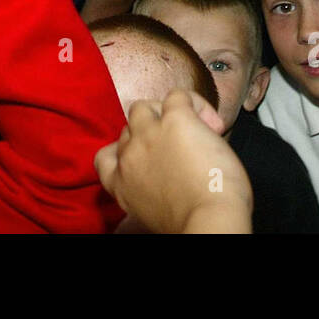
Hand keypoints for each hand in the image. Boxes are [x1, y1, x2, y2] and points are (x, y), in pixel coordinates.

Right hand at [94, 90, 249, 233]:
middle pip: (129, 127)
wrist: (209, 220)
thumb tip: (163, 172)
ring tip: (192, 129)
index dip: (122, 151)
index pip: (104, 157)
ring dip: (165, 113)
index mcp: (120, 184)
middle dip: (150, 133)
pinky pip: (179, 95)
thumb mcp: (151, 209)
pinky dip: (197, 104)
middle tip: (179, 146)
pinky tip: (213, 125)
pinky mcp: (176, 119)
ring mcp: (149, 133)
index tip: (144, 156)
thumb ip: (145, 185)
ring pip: (144, 106)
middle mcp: (129, 156)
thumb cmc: (191, 222)